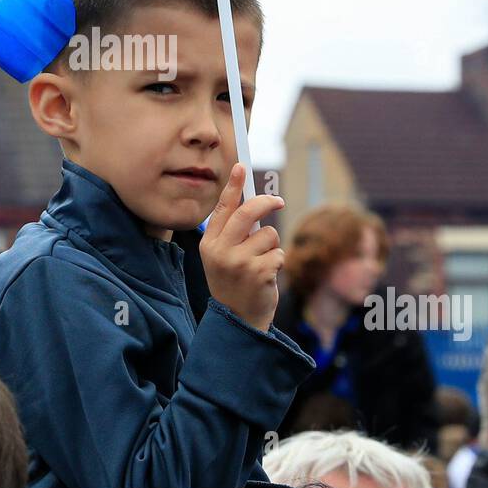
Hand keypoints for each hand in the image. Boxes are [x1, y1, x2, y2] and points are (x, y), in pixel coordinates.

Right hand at [199, 163, 285, 331]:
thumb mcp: (223, 257)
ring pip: (268, 234)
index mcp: (209, 244)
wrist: (238, 321)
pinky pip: (278, 252)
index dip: (233, 185)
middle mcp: (220, 251)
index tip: (241, 166)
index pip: (223, 208)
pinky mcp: (258, 273)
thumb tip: (252, 203)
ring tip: (261, 263)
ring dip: (271, 246)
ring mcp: (239, 263)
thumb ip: (233, 233)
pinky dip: (277, 262)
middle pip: (247, 213)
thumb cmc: (234, 283)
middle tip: (278, 201)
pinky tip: (266, 277)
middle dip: (266, 202)